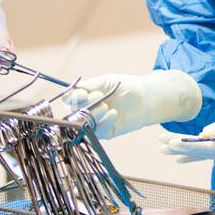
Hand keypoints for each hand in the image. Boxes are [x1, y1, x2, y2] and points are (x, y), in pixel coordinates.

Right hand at [63, 70, 201, 138]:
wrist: (145, 98)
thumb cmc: (125, 86)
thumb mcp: (106, 81)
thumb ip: (90, 85)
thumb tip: (74, 90)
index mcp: (85, 96)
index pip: (69, 99)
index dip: (72, 97)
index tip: (82, 93)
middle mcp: (87, 110)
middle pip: (73, 112)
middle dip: (84, 105)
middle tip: (98, 96)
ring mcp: (95, 123)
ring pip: (84, 124)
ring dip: (93, 114)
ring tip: (106, 106)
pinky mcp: (105, 133)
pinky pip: (98, 132)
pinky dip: (104, 122)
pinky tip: (113, 113)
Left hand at [162, 86, 214, 165]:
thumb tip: (204, 134)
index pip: (208, 147)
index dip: (188, 145)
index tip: (172, 143)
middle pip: (201, 152)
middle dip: (179, 147)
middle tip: (159, 143)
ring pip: (203, 154)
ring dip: (183, 150)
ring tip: (162, 147)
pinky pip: (209, 154)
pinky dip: (193, 154)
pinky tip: (178, 158)